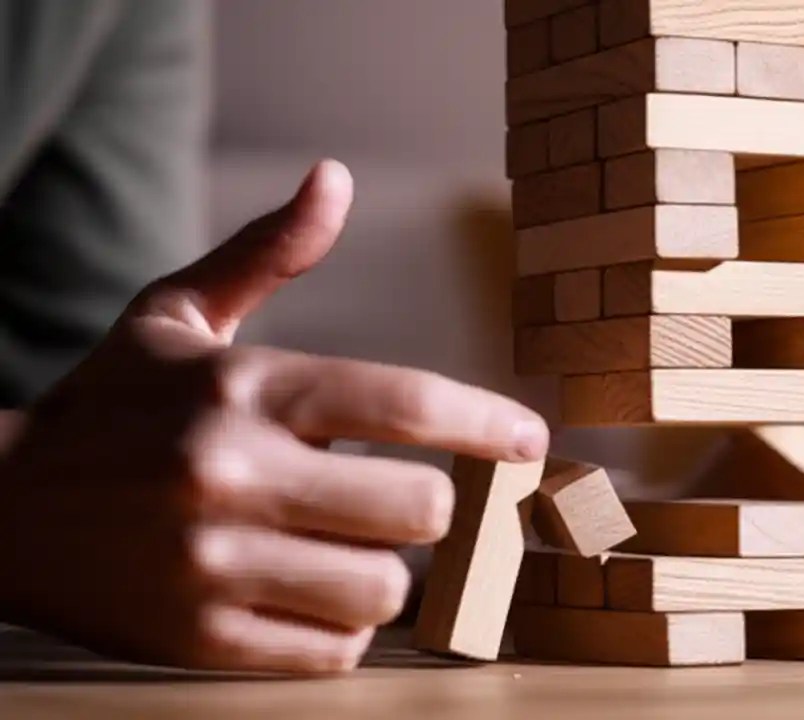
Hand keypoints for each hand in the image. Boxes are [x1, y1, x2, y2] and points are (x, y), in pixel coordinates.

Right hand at [0, 161, 548, 673]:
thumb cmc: (111, 404)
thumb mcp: (177, 315)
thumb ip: (267, 253)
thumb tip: (335, 179)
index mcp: (243, 388)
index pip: (405, 404)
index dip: (488, 423)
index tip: (530, 441)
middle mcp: (230, 473)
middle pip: (418, 509)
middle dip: (434, 510)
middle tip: (407, 502)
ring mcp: (212, 564)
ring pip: (382, 589)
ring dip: (387, 574)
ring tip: (350, 551)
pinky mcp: (195, 639)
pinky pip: (331, 652)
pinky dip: (340, 629)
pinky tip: (309, 597)